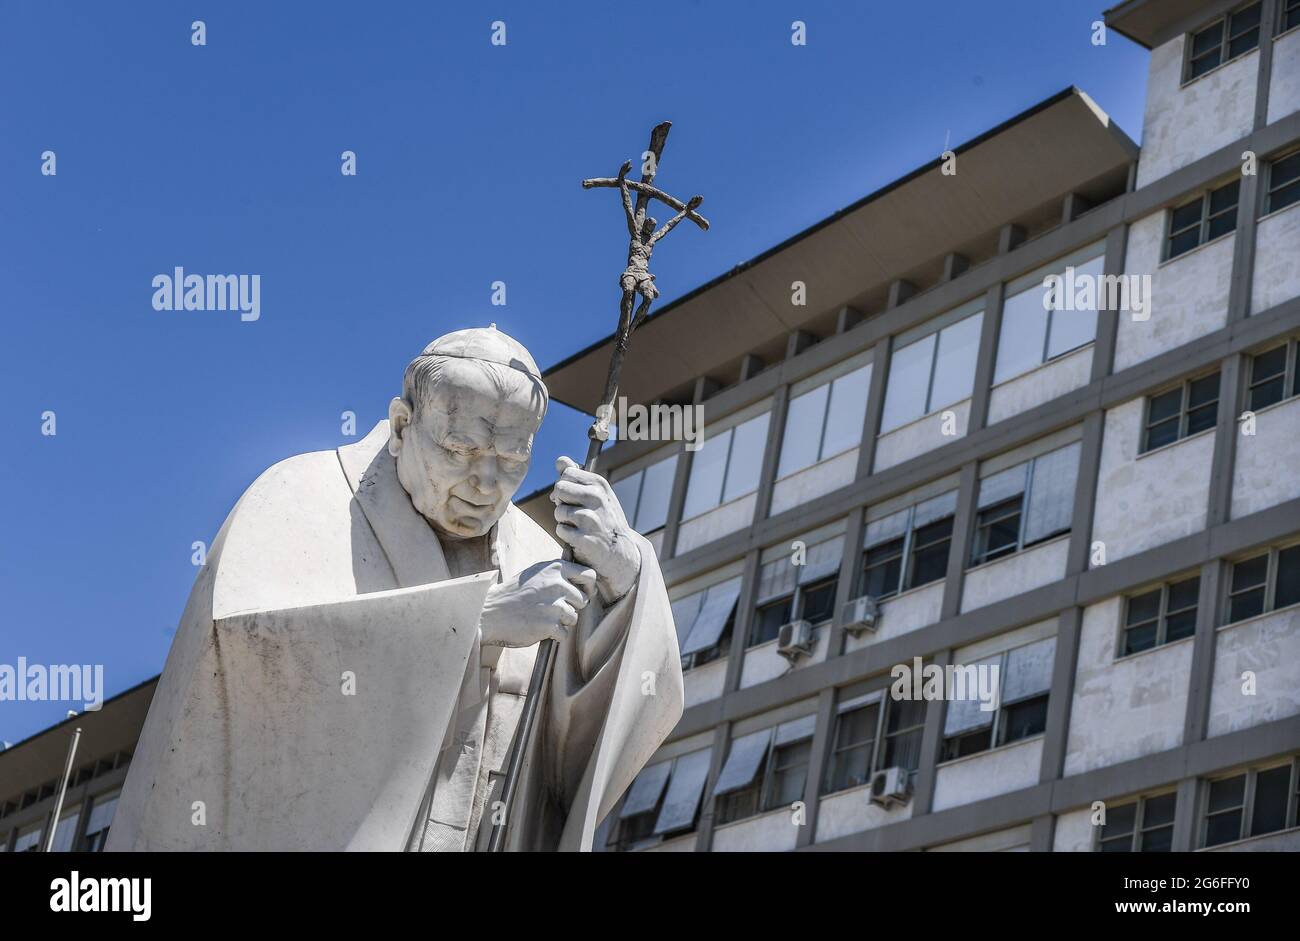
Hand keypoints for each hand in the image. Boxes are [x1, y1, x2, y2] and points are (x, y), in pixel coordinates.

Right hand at [479, 560, 596, 647]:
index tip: (583, 594)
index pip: (589, 575)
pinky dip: (553, 635)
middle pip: (583, 600)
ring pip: (573, 618)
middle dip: (571, 607)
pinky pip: (564, 634)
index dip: (588, 587)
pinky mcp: (549, 625)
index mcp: (555, 568)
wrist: (489, 613)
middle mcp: (557, 584)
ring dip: (561, 622)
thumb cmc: (512, 594)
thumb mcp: (534, 573)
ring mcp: (554, 605)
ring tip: (540, 618)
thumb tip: (582, 580)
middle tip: (552, 610)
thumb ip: (557, 574)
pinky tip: (537, 628)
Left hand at [551, 456, 641, 602]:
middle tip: (574, 512)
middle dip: (561, 501)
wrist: (620, 551)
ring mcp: (591, 519)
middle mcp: (597, 498)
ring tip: (578, 526)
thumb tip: (560, 460)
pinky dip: (566, 535)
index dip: (564, 486)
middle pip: (559, 489)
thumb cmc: (604, 519)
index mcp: (599, 485)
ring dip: (564, 520)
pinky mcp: (585, 538)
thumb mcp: (597, 494)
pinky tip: (578, 537)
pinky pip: (560, 529)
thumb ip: (576, 476)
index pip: (566, 473)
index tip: (572, 497)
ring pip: (559, 511)